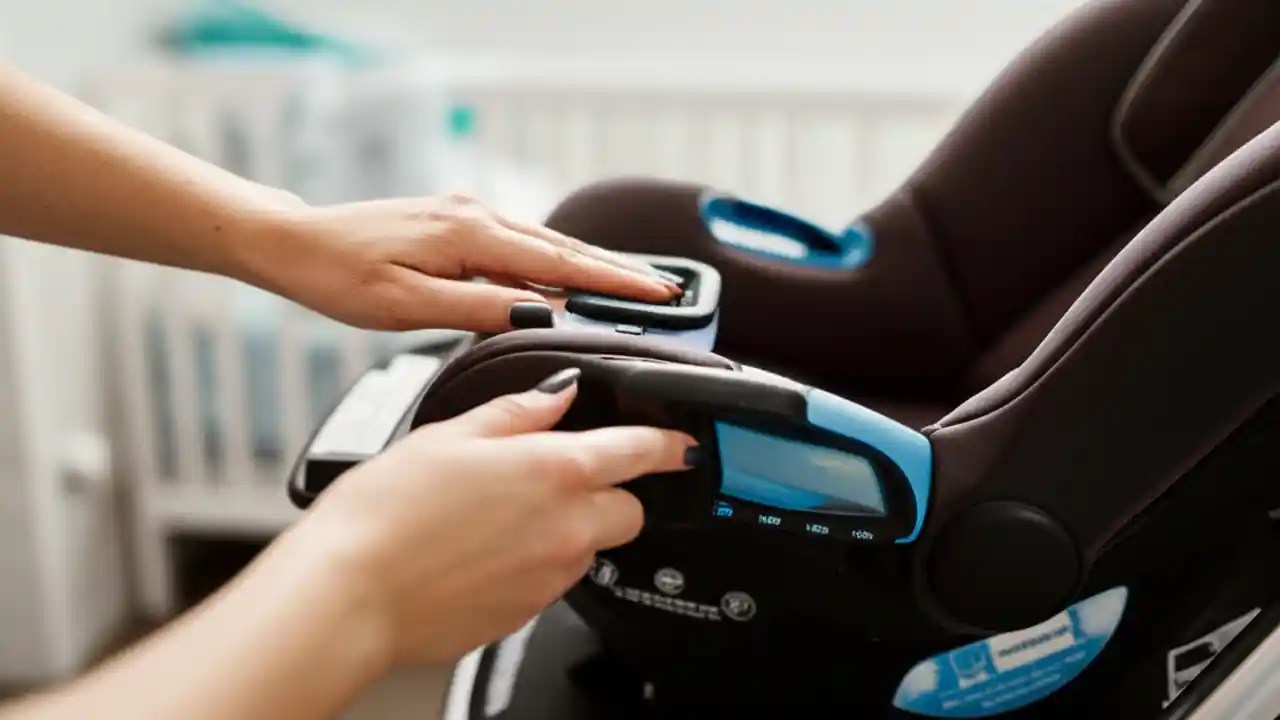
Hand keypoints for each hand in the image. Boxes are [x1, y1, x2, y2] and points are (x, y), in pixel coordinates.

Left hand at [243, 193, 680, 331]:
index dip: (612, 283)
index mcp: (468, 234)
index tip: (657, 294)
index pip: (559, 264)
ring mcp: (466, 214)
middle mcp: (474, 214)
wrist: (296, 243)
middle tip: (667, 291)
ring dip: (590, 267)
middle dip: (618, 271)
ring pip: (544, 244)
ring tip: (633, 287)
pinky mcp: (456, 222)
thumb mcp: (407, 306)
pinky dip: (553, 262)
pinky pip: (519, 244)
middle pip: (563, 247)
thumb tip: (540, 313)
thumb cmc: (340, 276)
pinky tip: (568, 279)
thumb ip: (478, 309)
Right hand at [277, 368, 697, 665]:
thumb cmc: (385, 513)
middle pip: (629, 511)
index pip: (638, 452)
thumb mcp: (450, 435)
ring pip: (591, 548)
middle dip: (613, 493)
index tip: (678, 444)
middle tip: (566, 480)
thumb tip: (559, 394)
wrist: (349, 594)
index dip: (666, 444)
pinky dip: (538, 563)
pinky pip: (554, 581)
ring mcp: (549, 577)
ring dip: (571, 529)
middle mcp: (565, 528)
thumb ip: (518, 412)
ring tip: (504, 517)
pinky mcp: (526, 613)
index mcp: (553, 472)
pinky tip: (487, 551)